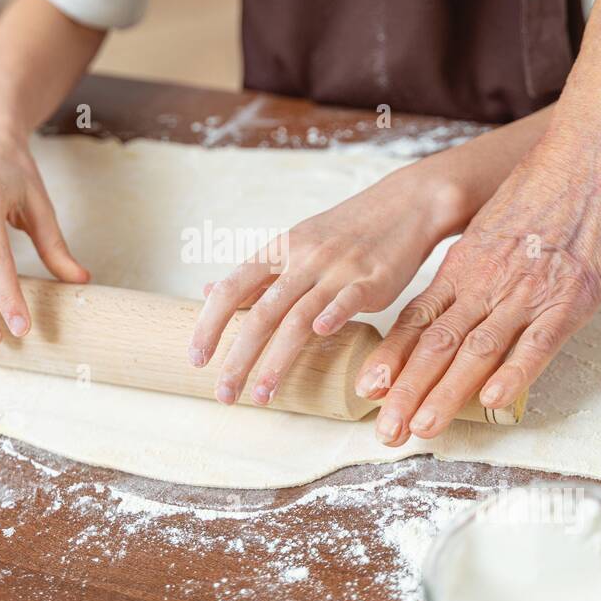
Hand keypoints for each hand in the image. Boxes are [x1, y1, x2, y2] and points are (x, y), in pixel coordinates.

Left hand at [188, 156, 469, 406]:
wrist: (404, 205)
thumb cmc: (345, 231)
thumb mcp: (293, 243)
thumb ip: (256, 275)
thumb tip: (209, 292)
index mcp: (278, 251)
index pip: (233, 289)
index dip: (210, 324)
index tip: (196, 358)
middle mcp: (302, 259)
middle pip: (262, 313)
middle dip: (238, 358)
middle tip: (224, 394)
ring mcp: (337, 268)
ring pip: (299, 316)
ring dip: (277, 360)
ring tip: (262, 395)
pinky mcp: (372, 278)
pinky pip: (349, 298)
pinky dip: (334, 314)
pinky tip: (321, 336)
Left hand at [360, 133, 600, 445]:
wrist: (584, 157)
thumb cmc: (537, 194)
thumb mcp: (487, 231)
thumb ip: (468, 271)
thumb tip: (446, 307)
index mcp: (463, 269)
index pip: (417, 323)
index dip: (392, 360)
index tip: (367, 391)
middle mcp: (485, 284)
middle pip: (436, 345)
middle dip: (407, 392)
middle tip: (385, 430)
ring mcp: (526, 293)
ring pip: (477, 350)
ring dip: (446, 392)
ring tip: (422, 427)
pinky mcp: (568, 299)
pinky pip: (537, 342)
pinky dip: (513, 373)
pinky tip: (490, 399)